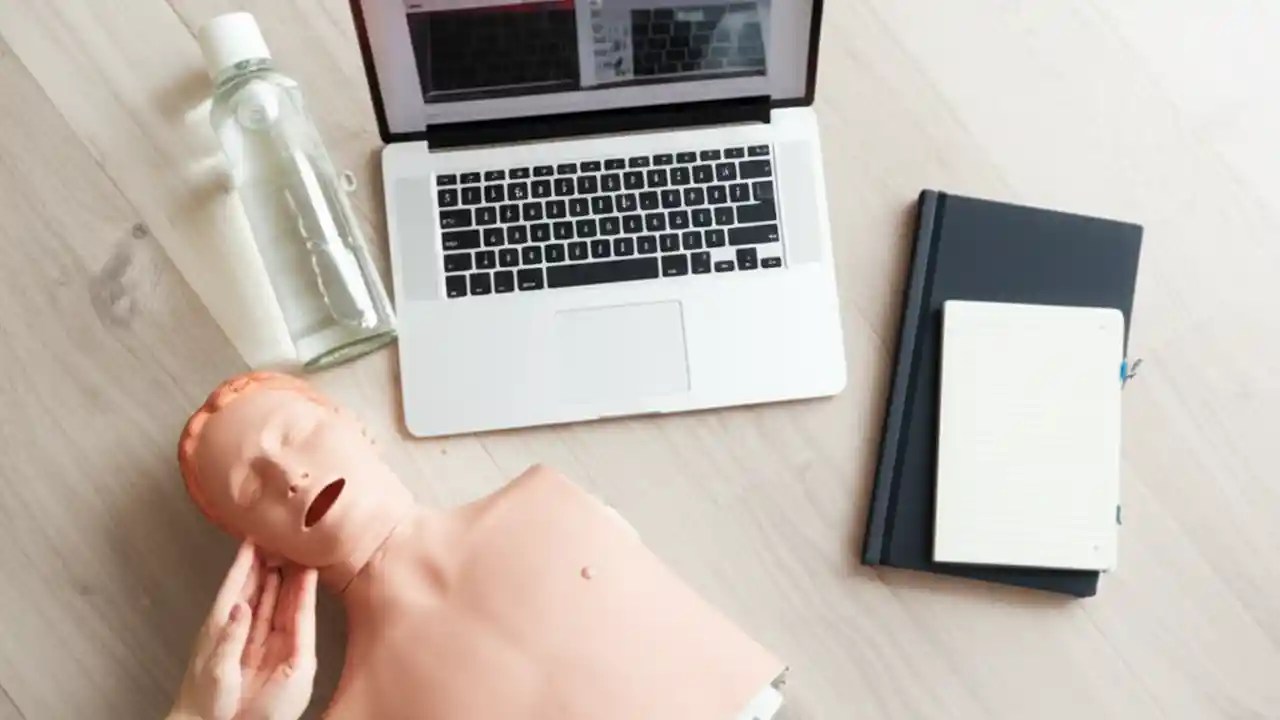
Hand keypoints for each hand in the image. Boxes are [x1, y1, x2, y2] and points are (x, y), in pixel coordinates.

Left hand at [170, 541, 317, 719]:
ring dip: (264, 575)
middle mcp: (224, 624)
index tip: (254, 535)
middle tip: (273, 538)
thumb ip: (230, 636)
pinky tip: (271, 591)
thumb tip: (241, 605)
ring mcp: (230, 632)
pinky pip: (255, 610)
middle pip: (245, 583)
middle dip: (258, 559)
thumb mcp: (218, 668)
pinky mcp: (237, 642)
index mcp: (219, 626)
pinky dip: (265, 595)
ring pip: (251, 594)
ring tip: (277, 556)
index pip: (234, 583)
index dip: (244, 559)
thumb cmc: (206, 700)